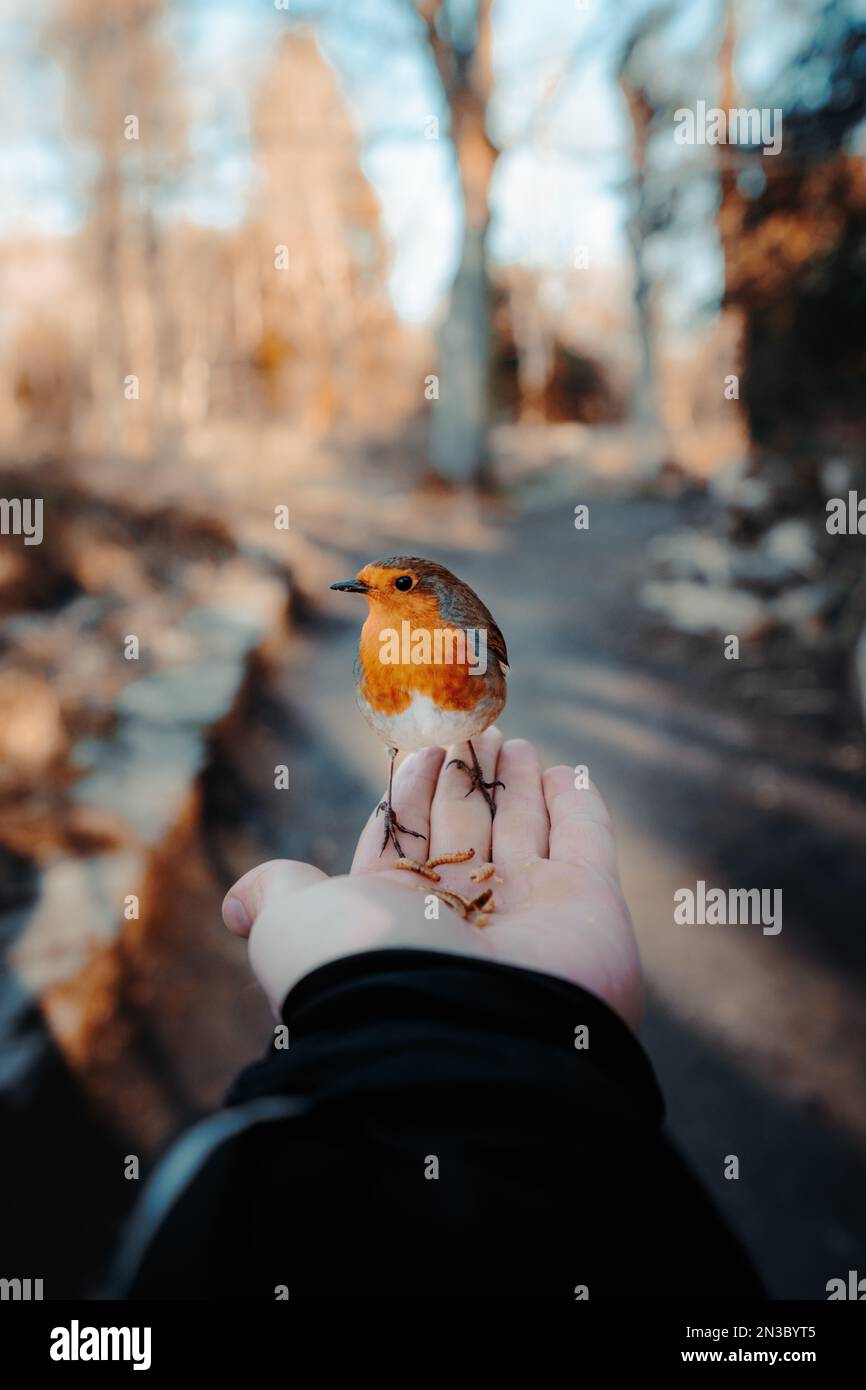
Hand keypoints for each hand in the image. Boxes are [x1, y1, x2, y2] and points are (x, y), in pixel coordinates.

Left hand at [222, 729, 641, 1030]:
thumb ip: (277, 896)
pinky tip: (565, 771)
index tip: (416, 749)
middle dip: (465, 781)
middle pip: (466, 831)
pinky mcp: (593, 910)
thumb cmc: (368, 971)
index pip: (403, 844)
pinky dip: (578, 806)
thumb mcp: (295, 926)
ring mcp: (533, 915)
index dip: (408, 796)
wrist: (463, 1032)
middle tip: (472, 729)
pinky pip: (586, 843)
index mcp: (398, 922)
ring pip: (524, 831)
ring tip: (512, 737)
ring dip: (518, 784)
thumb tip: (237, 902)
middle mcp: (466, 921)